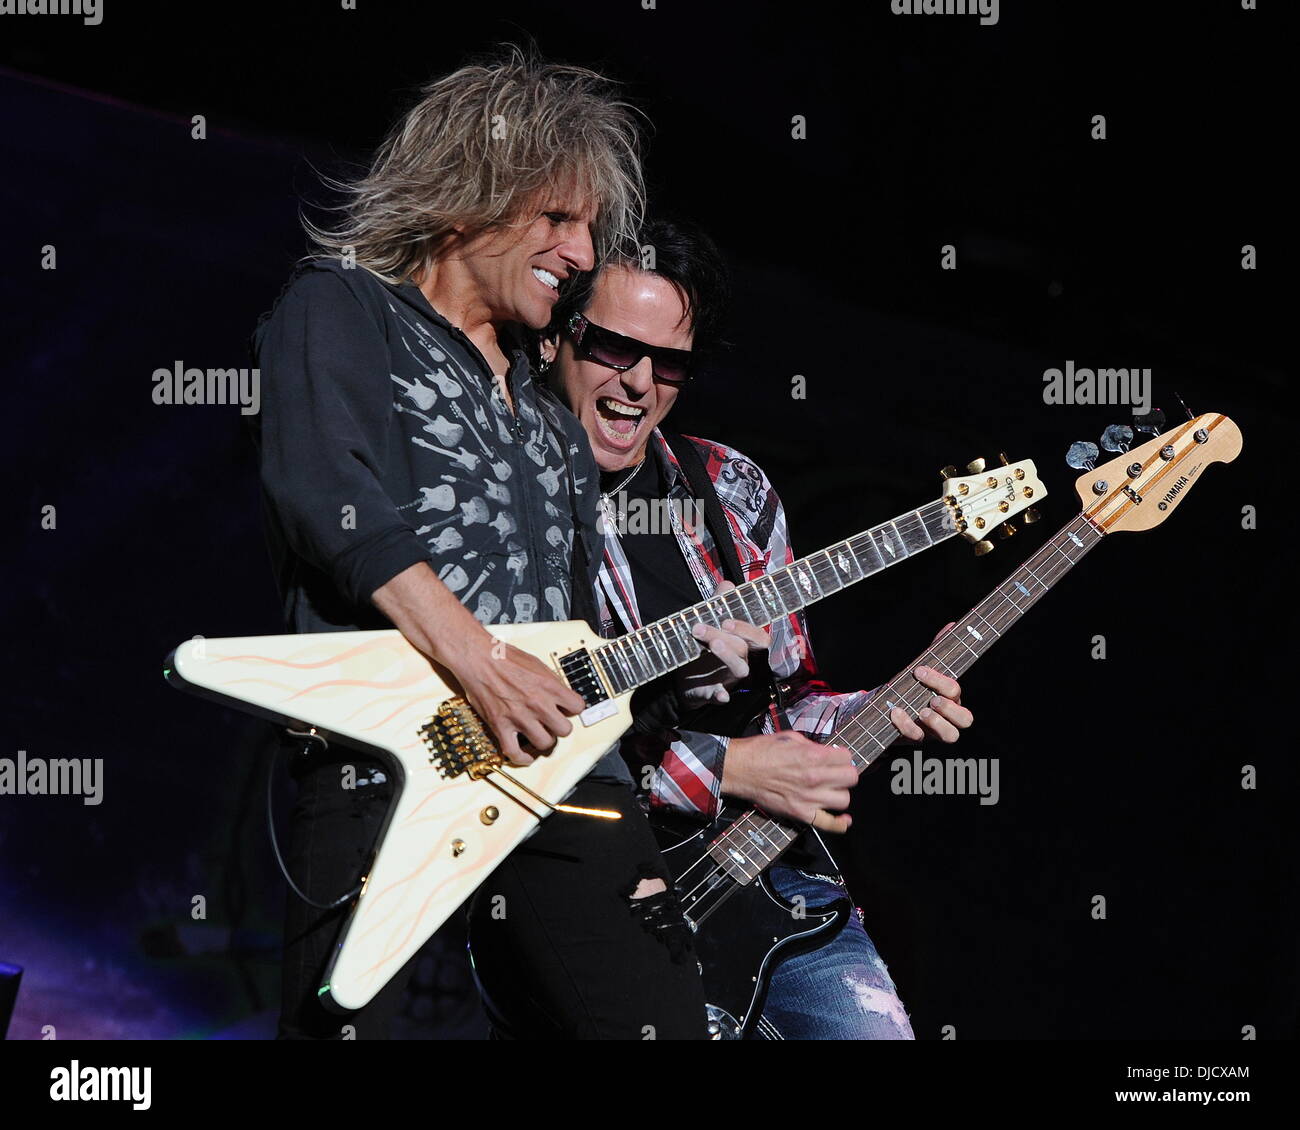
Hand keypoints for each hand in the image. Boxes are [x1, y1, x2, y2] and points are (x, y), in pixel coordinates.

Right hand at [371, 562, 584, 766]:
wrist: (478, 658)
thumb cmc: (504, 657)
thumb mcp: (537, 664)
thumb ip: (551, 682)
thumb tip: (560, 694)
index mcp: (549, 686)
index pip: (577, 707)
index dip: (572, 709)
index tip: (567, 710)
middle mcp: (538, 704)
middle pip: (564, 729)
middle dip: (559, 727)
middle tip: (552, 723)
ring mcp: (520, 717)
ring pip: (545, 743)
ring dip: (543, 740)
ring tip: (538, 734)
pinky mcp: (501, 726)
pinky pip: (515, 753)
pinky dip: (522, 758)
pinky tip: (525, 755)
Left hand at [679, 580, 769, 705]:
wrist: (686, 680)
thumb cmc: (703, 649)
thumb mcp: (710, 624)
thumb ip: (719, 604)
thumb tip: (727, 584)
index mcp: (742, 643)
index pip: (756, 636)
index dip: (746, 628)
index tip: (726, 620)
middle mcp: (740, 660)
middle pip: (743, 648)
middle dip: (726, 636)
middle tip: (700, 628)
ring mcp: (729, 678)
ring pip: (740, 669)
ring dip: (728, 657)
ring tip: (712, 645)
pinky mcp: (715, 693)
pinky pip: (723, 696)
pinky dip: (721, 695)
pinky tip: (719, 695)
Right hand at [721, 730, 858, 833]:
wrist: (740, 769)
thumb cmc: (760, 751)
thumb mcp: (790, 737)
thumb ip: (812, 746)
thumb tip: (826, 753)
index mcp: (813, 756)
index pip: (847, 757)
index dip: (841, 756)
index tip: (835, 758)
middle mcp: (815, 777)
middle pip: (851, 778)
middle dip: (844, 773)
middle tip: (835, 772)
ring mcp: (809, 798)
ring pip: (844, 800)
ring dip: (839, 793)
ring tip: (829, 790)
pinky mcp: (801, 813)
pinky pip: (830, 824)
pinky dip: (840, 824)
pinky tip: (844, 819)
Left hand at [887, 623, 973, 743]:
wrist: (893, 710)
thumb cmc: (915, 688)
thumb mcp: (924, 670)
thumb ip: (937, 651)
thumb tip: (952, 625)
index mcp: (950, 697)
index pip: (955, 691)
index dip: (941, 681)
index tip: (919, 670)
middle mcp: (947, 716)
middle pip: (965, 719)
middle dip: (950, 709)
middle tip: (932, 700)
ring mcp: (934, 731)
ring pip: (951, 736)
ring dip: (937, 723)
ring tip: (922, 712)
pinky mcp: (917, 739)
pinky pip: (918, 739)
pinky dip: (907, 726)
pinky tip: (895, 713)